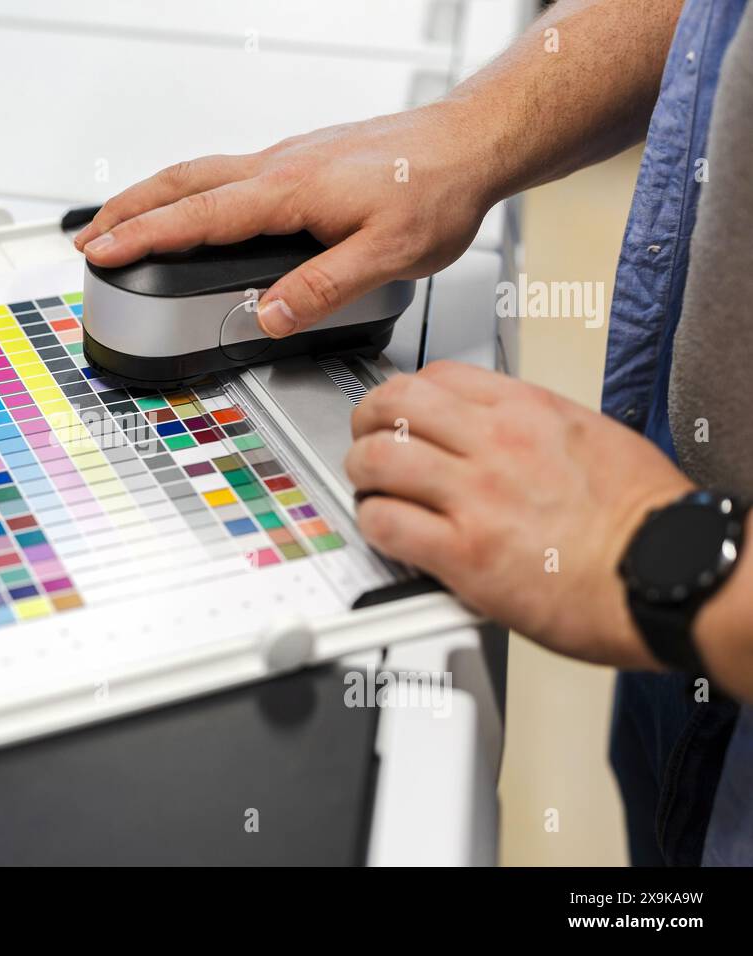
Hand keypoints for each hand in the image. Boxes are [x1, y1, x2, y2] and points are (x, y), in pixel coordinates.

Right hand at [74, 103, 493, 338]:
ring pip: (199, 174)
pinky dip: (188, 192)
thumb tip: (267, 313)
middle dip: (126, 211)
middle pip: (180, 184)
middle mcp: (279, 167)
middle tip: (89, 238)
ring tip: (123, 223)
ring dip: (152, 199)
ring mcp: (286, 160)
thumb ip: (323, 288)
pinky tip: (194, 210)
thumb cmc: (437, 188)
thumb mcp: (389, 254)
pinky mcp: (300, 161)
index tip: (102, 253)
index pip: (197, 216)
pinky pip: (225, 174)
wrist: (471, 142)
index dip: (142, 237)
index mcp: (289, 190)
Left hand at [345, 361, 694, 667]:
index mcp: (528, 410)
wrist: (672, 571)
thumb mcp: (591, 437)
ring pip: (378, 458)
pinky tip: (385, 530)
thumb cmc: (646, 517)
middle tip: (365, 442)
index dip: (403, 394)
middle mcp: (496, 443)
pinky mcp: (464, 552)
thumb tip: (496, 432)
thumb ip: (534, 428)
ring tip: (370, 488)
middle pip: (393, 404)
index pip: (437, 376)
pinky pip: (387, 523)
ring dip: (362, 473)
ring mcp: (476, 496)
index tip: (398, 412)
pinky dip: (373, 524)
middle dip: (366, 422)